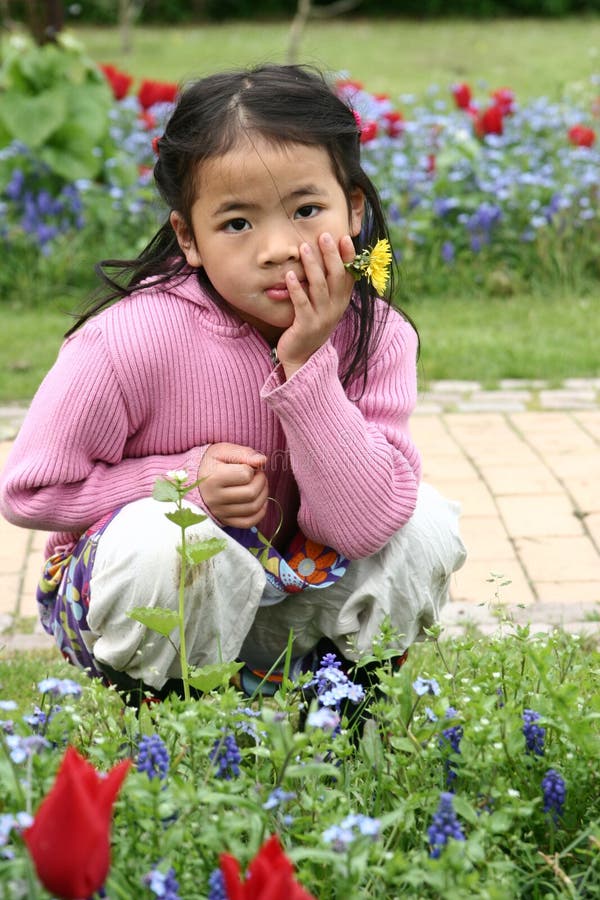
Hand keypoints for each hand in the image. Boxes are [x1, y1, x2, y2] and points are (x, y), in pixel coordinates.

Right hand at [198, 443, 267, 527]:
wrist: (196, 480)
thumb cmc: (213, 463)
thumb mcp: (224, 451)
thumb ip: (244, 453)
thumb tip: (262, 460)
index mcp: (213, 478)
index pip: (246, 475)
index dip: (252, 468)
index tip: (247, 466)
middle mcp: (215, 498)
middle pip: (252, 493)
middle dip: (261, 481)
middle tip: (257, 474)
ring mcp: (220, 512)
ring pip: (254, 508)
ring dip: (263, 494)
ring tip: (258, 484)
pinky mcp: (225, 520)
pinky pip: (249, 522)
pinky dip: (260, 512)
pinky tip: (258, 500)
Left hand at [276, 232, 356, 378]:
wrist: (302, 357)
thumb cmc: (310, 324)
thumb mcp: (324, 305)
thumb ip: (326, 285)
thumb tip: (326, 256)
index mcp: (341, 301)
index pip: (350, 275)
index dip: (349, 256)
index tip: (345, 236)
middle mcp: (335, 308)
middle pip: (337, 277)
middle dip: (331, 255)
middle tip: (324, 235)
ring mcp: (322, 318)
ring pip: (320, 288)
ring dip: (312, 266)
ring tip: (304, 247)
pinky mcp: (306, 326)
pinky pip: (302, 304)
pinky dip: (296, 289)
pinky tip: (289, 275)